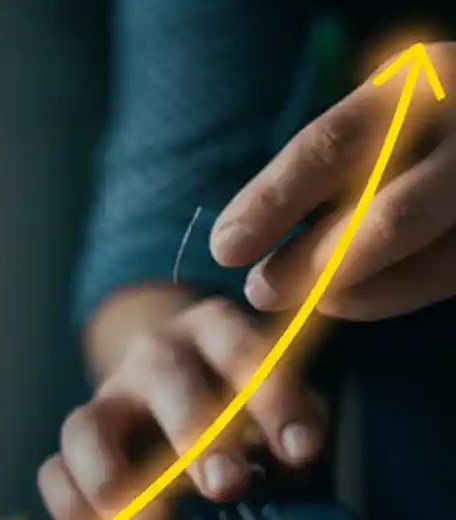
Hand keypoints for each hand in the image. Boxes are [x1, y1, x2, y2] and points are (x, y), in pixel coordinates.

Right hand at [38, 297, 325, 519]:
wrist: (177, 390)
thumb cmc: (242, 413)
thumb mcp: (277, 412)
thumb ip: (287, 440)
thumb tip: (284, 472)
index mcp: (214, 332)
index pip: (241, 349)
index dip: (272, 400)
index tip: (300, 453)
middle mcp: (152, 355)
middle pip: (163, 378)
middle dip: (195, 435)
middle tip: (226, 486)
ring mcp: (105, 397)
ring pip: (85, 427)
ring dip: (115, 481)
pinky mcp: (76, 442)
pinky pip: (53, 474)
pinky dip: (76, 511)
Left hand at [212, 43, 455, 320]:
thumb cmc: (427, 120)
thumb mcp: (384, 110)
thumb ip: (330, 163)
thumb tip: (239, 238)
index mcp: (421, 80)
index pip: (334, 146)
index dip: (273, 202)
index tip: (224, 247)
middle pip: (390, 215)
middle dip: (316, 265)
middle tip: (259, 292)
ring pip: (432, 259)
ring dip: (356, 289)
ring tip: (304, 300)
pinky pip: (450, 273)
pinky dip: (396, 292)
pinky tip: (351, 296)